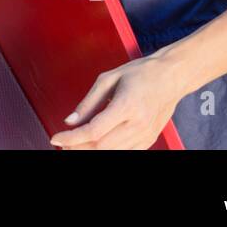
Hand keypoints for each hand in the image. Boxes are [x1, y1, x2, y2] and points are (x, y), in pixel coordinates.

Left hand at [49, 53, 185, 149]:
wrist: (171, 77)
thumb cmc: (141, 73)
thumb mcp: (108, 79)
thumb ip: (87, 102)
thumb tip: (70, 121)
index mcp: (127, 106)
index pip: (94, 131)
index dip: (72, 138)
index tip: (55, 138)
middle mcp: (138, 124)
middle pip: (101, 147)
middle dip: (77, 147)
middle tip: (62, 143)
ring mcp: (145, 135)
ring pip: (113, 153)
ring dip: (90, 152)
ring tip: (74, 145)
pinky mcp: (149, 140)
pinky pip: (125, 152)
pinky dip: (107, 151)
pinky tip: (94, 145)